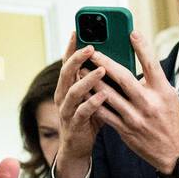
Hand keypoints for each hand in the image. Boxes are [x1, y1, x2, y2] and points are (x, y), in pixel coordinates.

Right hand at [52, 31, 109, 177]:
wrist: (77, 146)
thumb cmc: (88, 117)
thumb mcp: (92, 93)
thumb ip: (99, 79)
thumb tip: (115, 57)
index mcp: (67, 85)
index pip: (67, 61)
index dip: (71, 47)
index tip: (77, 31)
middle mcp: (63, 95)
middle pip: (66, 72)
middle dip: (77, 58)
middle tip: (90, 47)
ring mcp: (67, 110)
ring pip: (73, 91)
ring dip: (87, 79)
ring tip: (101, 69)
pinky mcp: (74, 125)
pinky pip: (82, 112)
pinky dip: (92, 103)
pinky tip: (103, 96)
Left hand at [85, 31, 178, 175]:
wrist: (174, 153)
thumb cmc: (171, 119)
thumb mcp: (169, 96)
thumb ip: (153, 81)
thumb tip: (135, 64)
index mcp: (163, 91)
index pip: (152, 65)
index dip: (142, 47)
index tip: (131, 32)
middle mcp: (149, 102)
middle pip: (124, 78)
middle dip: (105, 63)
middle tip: (91, 51)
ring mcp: (136, 117)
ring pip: (108, 95)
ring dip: (92, 81)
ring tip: (80, 69)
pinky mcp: (125, 129)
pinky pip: (104, 113)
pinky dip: (92, 101)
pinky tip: (82, 92)